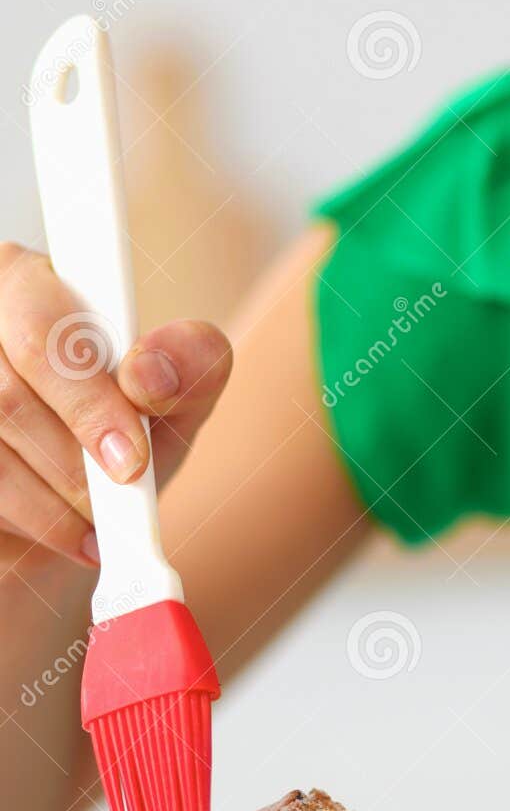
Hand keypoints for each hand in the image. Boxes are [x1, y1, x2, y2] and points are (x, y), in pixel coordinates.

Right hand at [0, 243, 231, 567]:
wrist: (77, 507)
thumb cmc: (120, 434)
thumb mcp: (176, 400)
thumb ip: (190, 366)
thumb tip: (151, 373)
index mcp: (21, 280)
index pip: (42, 327)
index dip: (89, 400)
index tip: (132, 459)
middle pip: (5, 396)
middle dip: (75, 464)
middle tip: (117, 500)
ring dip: (53, 506)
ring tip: (96, 520)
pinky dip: (30, 525)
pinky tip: (63, 530)